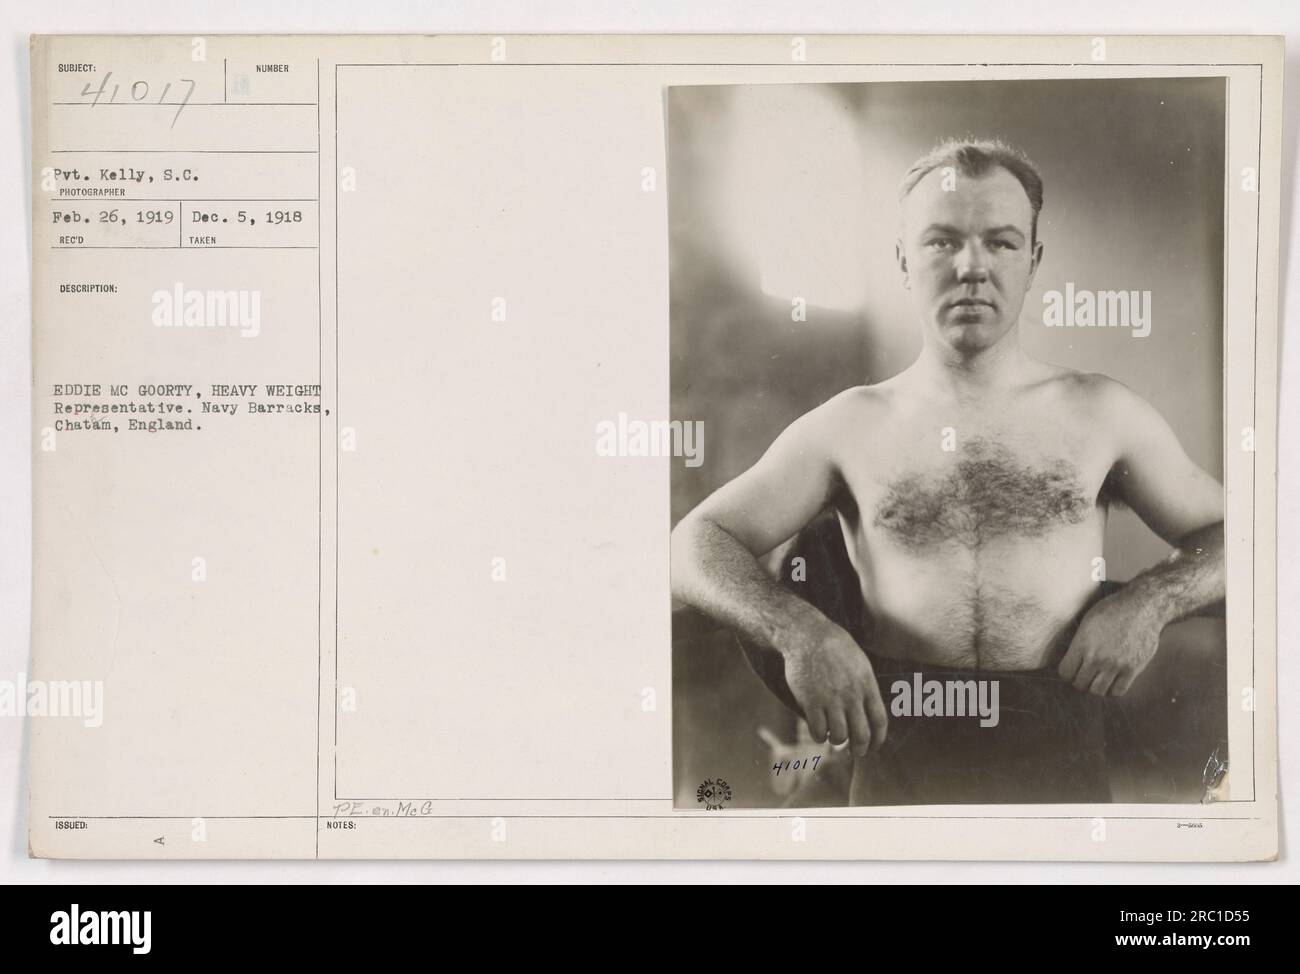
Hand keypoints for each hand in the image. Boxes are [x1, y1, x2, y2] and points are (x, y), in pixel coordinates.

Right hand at [780, 622, 887, 755]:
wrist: (806, 635)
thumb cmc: (833, 646)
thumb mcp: (859, 662)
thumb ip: (866, 686)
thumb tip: (870, 710)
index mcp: (866, 685)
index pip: (880, 721)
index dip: (878, 739)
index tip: (873, 746)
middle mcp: (851, 695)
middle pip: (861, 734)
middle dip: (859, 748)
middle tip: (854, 752)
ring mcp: (831, 699)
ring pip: (839, 736)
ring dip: (837, 741)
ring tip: (833, 737)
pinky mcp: (811, 702)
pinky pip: (818, 730)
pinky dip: (819, 735)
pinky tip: (818, 731)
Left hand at [1058, 589, 1162, 695]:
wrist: (1143, 607)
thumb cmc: (1113, 610)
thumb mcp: (1087, 622)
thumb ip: (1078, 642)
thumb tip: (1070, 659)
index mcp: (1083, 644)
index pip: (1065, 672)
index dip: (1067, 672)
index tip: (1072, 669)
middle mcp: (1098, 657)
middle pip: (1080, 684)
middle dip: (1080, 680)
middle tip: (1085, 674)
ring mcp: (1116, 664)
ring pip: (1098, 691)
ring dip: (1096, 687)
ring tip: (1098, 679)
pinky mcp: (1133, 669)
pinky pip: (1118, 691)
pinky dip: (1113, 689)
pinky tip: (1113, 680)